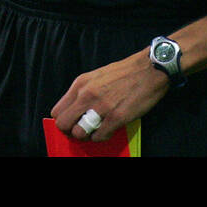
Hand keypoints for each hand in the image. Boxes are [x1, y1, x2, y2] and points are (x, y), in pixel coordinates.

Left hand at [51, 51, 169, 142]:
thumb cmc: (125, 72)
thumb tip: (75, 109)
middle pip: (63, 124)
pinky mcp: (116, 117)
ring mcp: (101, 107)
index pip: (57, 111)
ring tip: (96, 130)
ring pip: (79, 133)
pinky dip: (102, 137)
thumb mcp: (97, 76)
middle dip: (70, 131)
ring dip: (86, 136)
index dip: (64, 121)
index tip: (72, 123)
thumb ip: (84, 91)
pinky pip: (99, 136)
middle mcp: (87, 95)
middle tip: (82, 130)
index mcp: (80, 84)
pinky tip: (109, 129)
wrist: (149, 69)